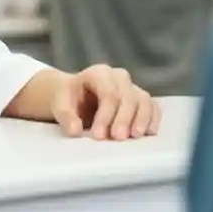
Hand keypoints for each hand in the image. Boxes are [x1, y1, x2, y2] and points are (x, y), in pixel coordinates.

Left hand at [4, 65, 160, 140]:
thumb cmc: (67, 98)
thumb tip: (75, 131)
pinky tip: (149, 133)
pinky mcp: (140, 100)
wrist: (74, 96)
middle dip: (123, 118)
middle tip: (118, 138)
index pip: (108, 92)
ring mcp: (131, 88)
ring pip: (143, 100)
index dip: (106, 115)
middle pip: (128, 96)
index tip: (98, 136)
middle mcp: (118, 77)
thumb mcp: (59, 103)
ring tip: (135, 136)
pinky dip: (153, 119)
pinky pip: (152, 107)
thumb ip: (65, 115)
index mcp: (98, 73)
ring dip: (142, 119)